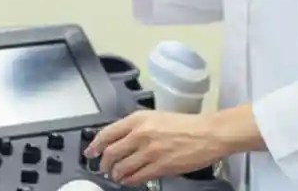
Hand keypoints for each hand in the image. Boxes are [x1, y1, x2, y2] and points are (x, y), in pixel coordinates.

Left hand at [84, 110, 226, 185]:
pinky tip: (129, 180)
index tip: (90, 152)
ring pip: (122, 168)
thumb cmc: (185, 124)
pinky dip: (130, 180)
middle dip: (104, 164)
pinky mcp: (160, 167)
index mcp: (138, 119)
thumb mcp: (155, 117)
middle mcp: (140, 134)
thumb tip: (119, 139)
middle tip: (103, 168)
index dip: (95, 145)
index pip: (107, 133)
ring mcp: (150, 152)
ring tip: (116, 176)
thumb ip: (136, 126)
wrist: (207, 134)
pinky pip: (137, 177)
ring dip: (116, 174)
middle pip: (111, 153)